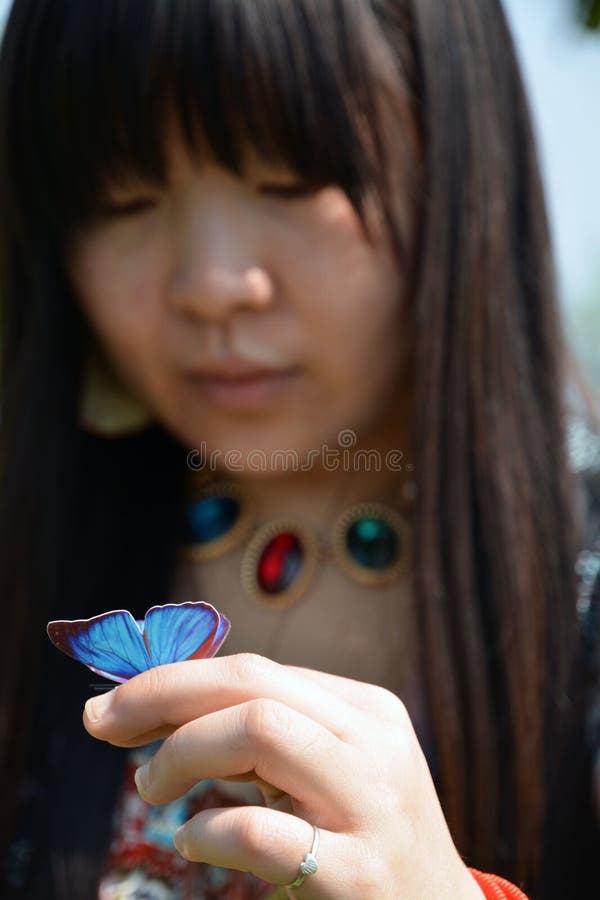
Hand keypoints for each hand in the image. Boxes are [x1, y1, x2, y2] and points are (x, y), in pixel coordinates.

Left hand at [83, 654, 482, 898]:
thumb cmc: (368, 841)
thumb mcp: (333, 771)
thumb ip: (270, 734)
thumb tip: (164, 705)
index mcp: (365, 708)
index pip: (256, 670)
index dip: (175, 679)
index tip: (118, 701)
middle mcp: (373, 742)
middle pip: (252, 684)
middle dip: (161, 694)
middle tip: (102, 722)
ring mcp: (371, 806)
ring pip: (258, 729)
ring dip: (182, 751)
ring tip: (150, 785)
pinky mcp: (359, 875)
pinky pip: (261, 833)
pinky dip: (207, 831)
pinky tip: (192, 841)